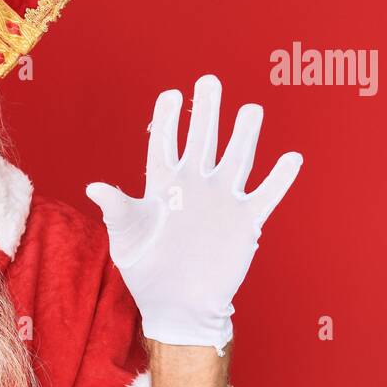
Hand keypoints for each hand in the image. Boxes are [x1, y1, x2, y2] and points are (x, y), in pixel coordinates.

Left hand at [85, 74, 302, 350]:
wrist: (177, 305)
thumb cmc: (146, 269)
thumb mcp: (127, 238)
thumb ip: (117, 208)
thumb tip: (94, 186)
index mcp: (161, 184)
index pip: (164, 142)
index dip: (167, 118)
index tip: (171, 94)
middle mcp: (193, 185)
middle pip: (202, 139)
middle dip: (206, 111)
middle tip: (209, 81)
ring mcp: (220, 200)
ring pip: (235, 157)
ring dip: (244, 134)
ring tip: (251, 109)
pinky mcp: (244, 220)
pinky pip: (265, 194)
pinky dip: (279, 178)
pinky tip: (291, 158)